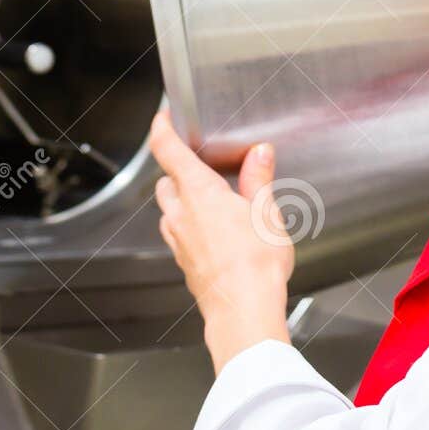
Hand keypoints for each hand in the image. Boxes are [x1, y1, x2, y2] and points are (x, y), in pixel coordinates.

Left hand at [149, 109, 292, 372]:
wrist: (244, 311)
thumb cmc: (255, 265)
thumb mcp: (267, 213)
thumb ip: (258, 179)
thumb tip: (259, 153)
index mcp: (200, 193)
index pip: (168, 151)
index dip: (162, 129)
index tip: (163, 118)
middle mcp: (181, 215)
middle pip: (167, 181)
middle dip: (179, 169)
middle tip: (203, 165)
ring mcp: (179, 241)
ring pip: (170, 209)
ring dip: (184, 199)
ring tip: (214, 201)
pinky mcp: (184, 262)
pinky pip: (179, 234)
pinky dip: (190, 225)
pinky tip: (215, 233)